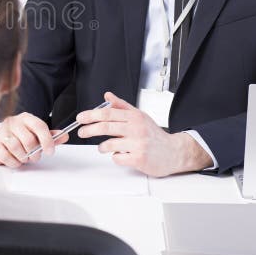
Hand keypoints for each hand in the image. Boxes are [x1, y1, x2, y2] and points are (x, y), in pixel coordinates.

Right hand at [0, 112, 69, 167]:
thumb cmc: (20, 137)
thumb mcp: (35, 134)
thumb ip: (50, 136)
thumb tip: (64, 136)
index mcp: (26, 118)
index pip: (39, 126)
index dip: (47, 140)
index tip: (50, 151)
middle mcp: (12, 122)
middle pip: (28, 140)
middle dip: (34, 153)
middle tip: (34, 157)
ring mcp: (1, 131)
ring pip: (16, 148)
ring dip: (23, 158)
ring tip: (24, 158)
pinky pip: (5, 156)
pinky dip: (13, 162)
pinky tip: (15, 160)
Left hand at [77, 91, 212, 176]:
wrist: (174, 152)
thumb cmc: (155, 135)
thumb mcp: (139, 116)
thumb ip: (122, 106)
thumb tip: (107, 96)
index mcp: (135, 117)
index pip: (108, 113)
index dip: (91, 115)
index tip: (81, 118)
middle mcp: (137, 129)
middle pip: (106, 127)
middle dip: (89, 130)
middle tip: (82, 132)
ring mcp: (138, 144)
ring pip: (109, 144)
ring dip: (102, 147)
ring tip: (103, 147)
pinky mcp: (139, 159)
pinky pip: (118, 158)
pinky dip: (115, 157)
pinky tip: (120, 155)